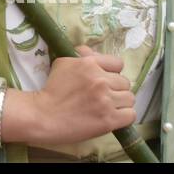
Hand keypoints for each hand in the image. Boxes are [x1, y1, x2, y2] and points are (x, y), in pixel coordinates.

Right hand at [3, 45, 135, 146]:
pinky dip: (124, 117)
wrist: (43, 116)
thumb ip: (81, 54)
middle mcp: (100, 80)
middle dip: (116, 89)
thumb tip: (93, 52)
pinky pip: (130, 115)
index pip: (118, 64)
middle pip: (125, 83)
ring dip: (121, 103)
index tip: (105, 80)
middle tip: (104, 96)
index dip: (113, 72)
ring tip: (108, 108)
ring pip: (130, 98)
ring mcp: (106, 101)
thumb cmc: (52, 90)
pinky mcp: (109, 120)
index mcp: (89, 63)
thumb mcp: (62, 63)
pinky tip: (113, 117)